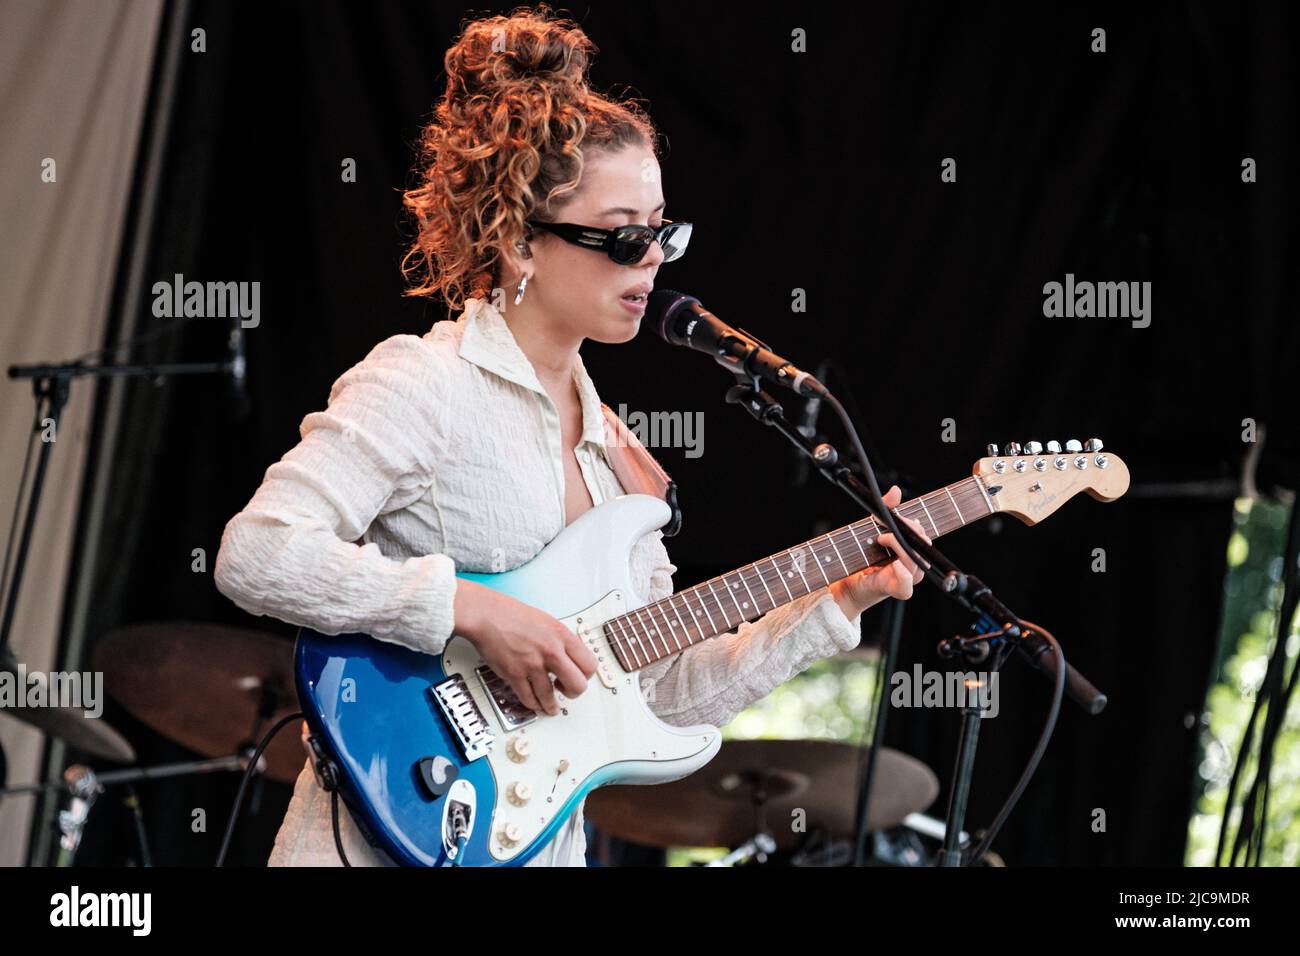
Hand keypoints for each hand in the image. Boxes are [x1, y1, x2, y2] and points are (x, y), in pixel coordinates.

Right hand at [453, 580, 597, 715]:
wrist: (486, 614)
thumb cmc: (512, 615)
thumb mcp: (547, 622)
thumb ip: (560, 641)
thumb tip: (569, 657)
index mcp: (562, 635)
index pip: (589, 664)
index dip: (586, 675)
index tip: (581, 678)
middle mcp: (551, 651)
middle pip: (577, 685)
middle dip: (574, 693)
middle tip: (568, 692)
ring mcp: (533, 664)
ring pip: (551, 697)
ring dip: (551, 705)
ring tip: (551, 707)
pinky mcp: (515, 674)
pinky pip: (529, 698)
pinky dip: (533, 703)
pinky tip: (535, 702)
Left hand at [828, 485, 930, 618]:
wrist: (841, 582)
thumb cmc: (858, 556)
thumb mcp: (870, 527)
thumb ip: (885, 509)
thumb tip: (896, 491)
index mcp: (908, 550)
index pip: (922, 536)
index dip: (916, 526)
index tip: (901, 517)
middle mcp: (910, 565)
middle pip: (924, 549)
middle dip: (911, 533)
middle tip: (889, 528)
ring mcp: (903, 579)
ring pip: (917, 565)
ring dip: (902, 549)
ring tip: (881, 539)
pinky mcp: (892, 590)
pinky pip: (907, 587)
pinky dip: (903, 575)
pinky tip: (895, 564)